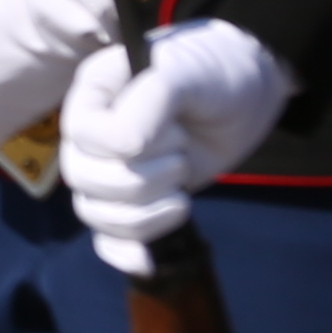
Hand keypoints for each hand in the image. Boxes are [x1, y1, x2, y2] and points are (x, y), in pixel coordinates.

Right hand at [62, 21, 298, 277]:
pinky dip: (125, 252)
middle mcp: (92, 132)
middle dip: (143, 180)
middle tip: (183, 157)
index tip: (174, 131)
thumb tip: (125, 149)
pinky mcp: (134, 199)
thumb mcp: (187, 73)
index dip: (125, 146)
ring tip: (182, 194)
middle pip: (85, 179)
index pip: (83, 134)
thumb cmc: (216, 71)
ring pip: (95, 213)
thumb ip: (152, 101)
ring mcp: (110, 168)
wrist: (249, 94)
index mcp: (94, 92)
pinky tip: (147, 261)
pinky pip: (108, 237)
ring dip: (145, 215)